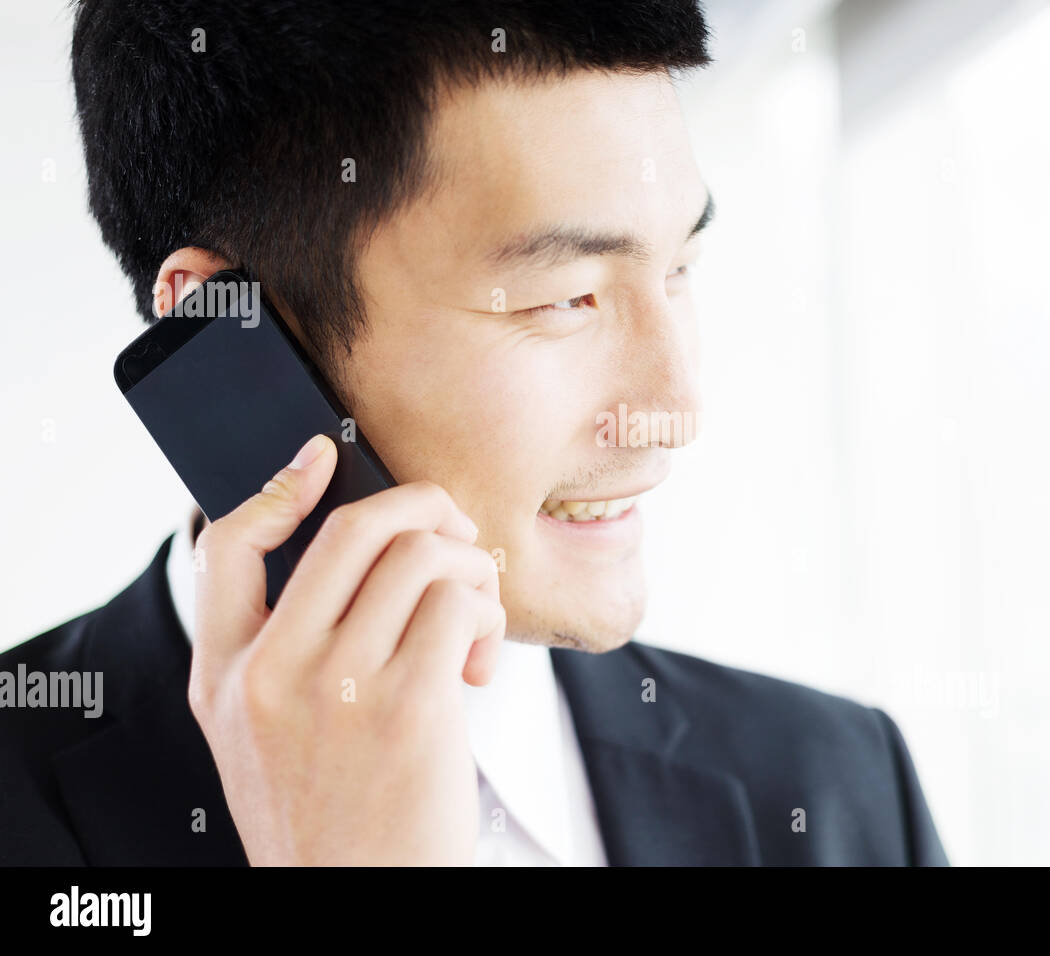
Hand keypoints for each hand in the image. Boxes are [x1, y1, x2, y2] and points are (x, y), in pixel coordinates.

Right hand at [187, 434, 504, 864]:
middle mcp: (271, 675)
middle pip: (352, 529)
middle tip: (455, 531)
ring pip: (421, 556)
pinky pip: (459, 602)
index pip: (224, 550)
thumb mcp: (262, 740)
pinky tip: (477, 661)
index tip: (321, 456)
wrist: (361, 901)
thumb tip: (358, 560)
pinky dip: (486, 614)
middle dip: (423, 506)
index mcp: (225, 678)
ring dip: (469, 570)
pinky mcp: (410, 706)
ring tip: (471, 621)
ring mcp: (338, 687)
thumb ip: (281, 654)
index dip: (277, 487)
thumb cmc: (331, 817)